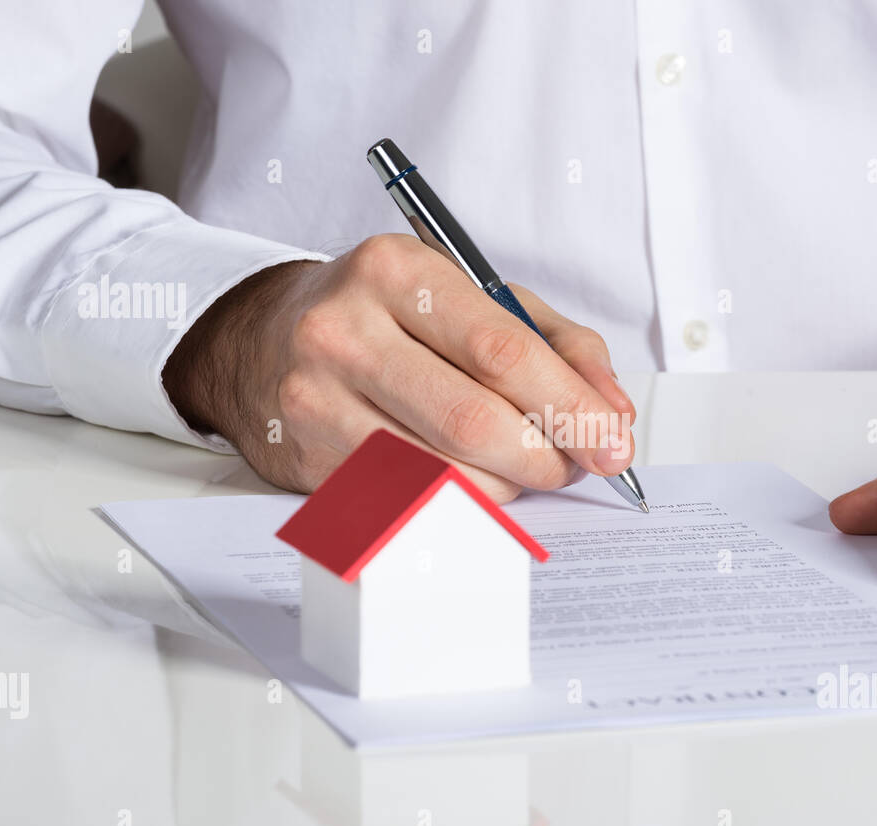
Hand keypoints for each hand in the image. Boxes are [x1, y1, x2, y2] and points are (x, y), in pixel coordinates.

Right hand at [163, 234, 634, 498]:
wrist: (263, 339)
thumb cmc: (385, 315)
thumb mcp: (472, 296)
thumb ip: (555, 344)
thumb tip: (612, 411)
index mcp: (397, 272)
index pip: (502, 350)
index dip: (569, 405)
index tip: (612, 440)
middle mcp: (346, 332)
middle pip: (473, 420)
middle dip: (547, 456)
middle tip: (577, 465)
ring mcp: (318, 401)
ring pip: (443, 473)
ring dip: (508, 485)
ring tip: (525, 466)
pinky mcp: (310, 461)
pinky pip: (411, 502)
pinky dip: (464, 503)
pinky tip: (477, 480)